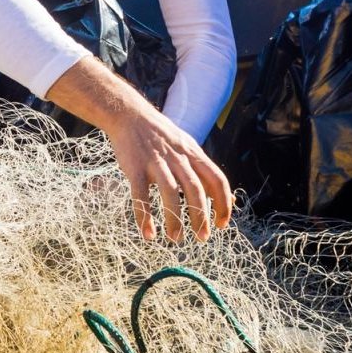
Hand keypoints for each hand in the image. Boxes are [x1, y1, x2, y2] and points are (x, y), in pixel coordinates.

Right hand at [47, 56, 231, 242]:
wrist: (128, 114)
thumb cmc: (159, 134)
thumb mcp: (186, 145)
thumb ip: (201, 167)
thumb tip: (222, 193)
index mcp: (193, 153)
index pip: (217, 180)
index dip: (223, 203)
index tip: (221, 224)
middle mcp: (177, 158)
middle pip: (195, 190)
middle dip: (201, 217)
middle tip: (202, 238)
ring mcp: (156, 162)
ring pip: (170, 194)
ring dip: (175, 219)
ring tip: (176, 238)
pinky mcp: (134, 167)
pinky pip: (141, 195)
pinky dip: (144, 216)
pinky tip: (148, 233)